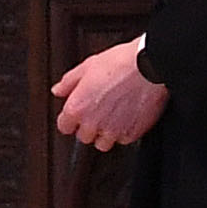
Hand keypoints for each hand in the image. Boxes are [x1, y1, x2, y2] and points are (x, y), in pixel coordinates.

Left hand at [51, 39, 167, 152]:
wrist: (149, 66)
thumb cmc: (120, 63)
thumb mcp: (87, 66)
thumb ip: (69, 82)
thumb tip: (58, 90)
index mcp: (77, 108)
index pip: (64, 127)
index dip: (70, 120)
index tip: (75, 115)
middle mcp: (93, 123)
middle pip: (83, 137)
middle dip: (88, 126)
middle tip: (98, 112)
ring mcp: (113, 131)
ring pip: (103, 144)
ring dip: (105, 133)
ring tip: (113, 116)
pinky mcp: (132, 133)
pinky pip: (123, 140)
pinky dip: (124, 132)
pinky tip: (128, 117)